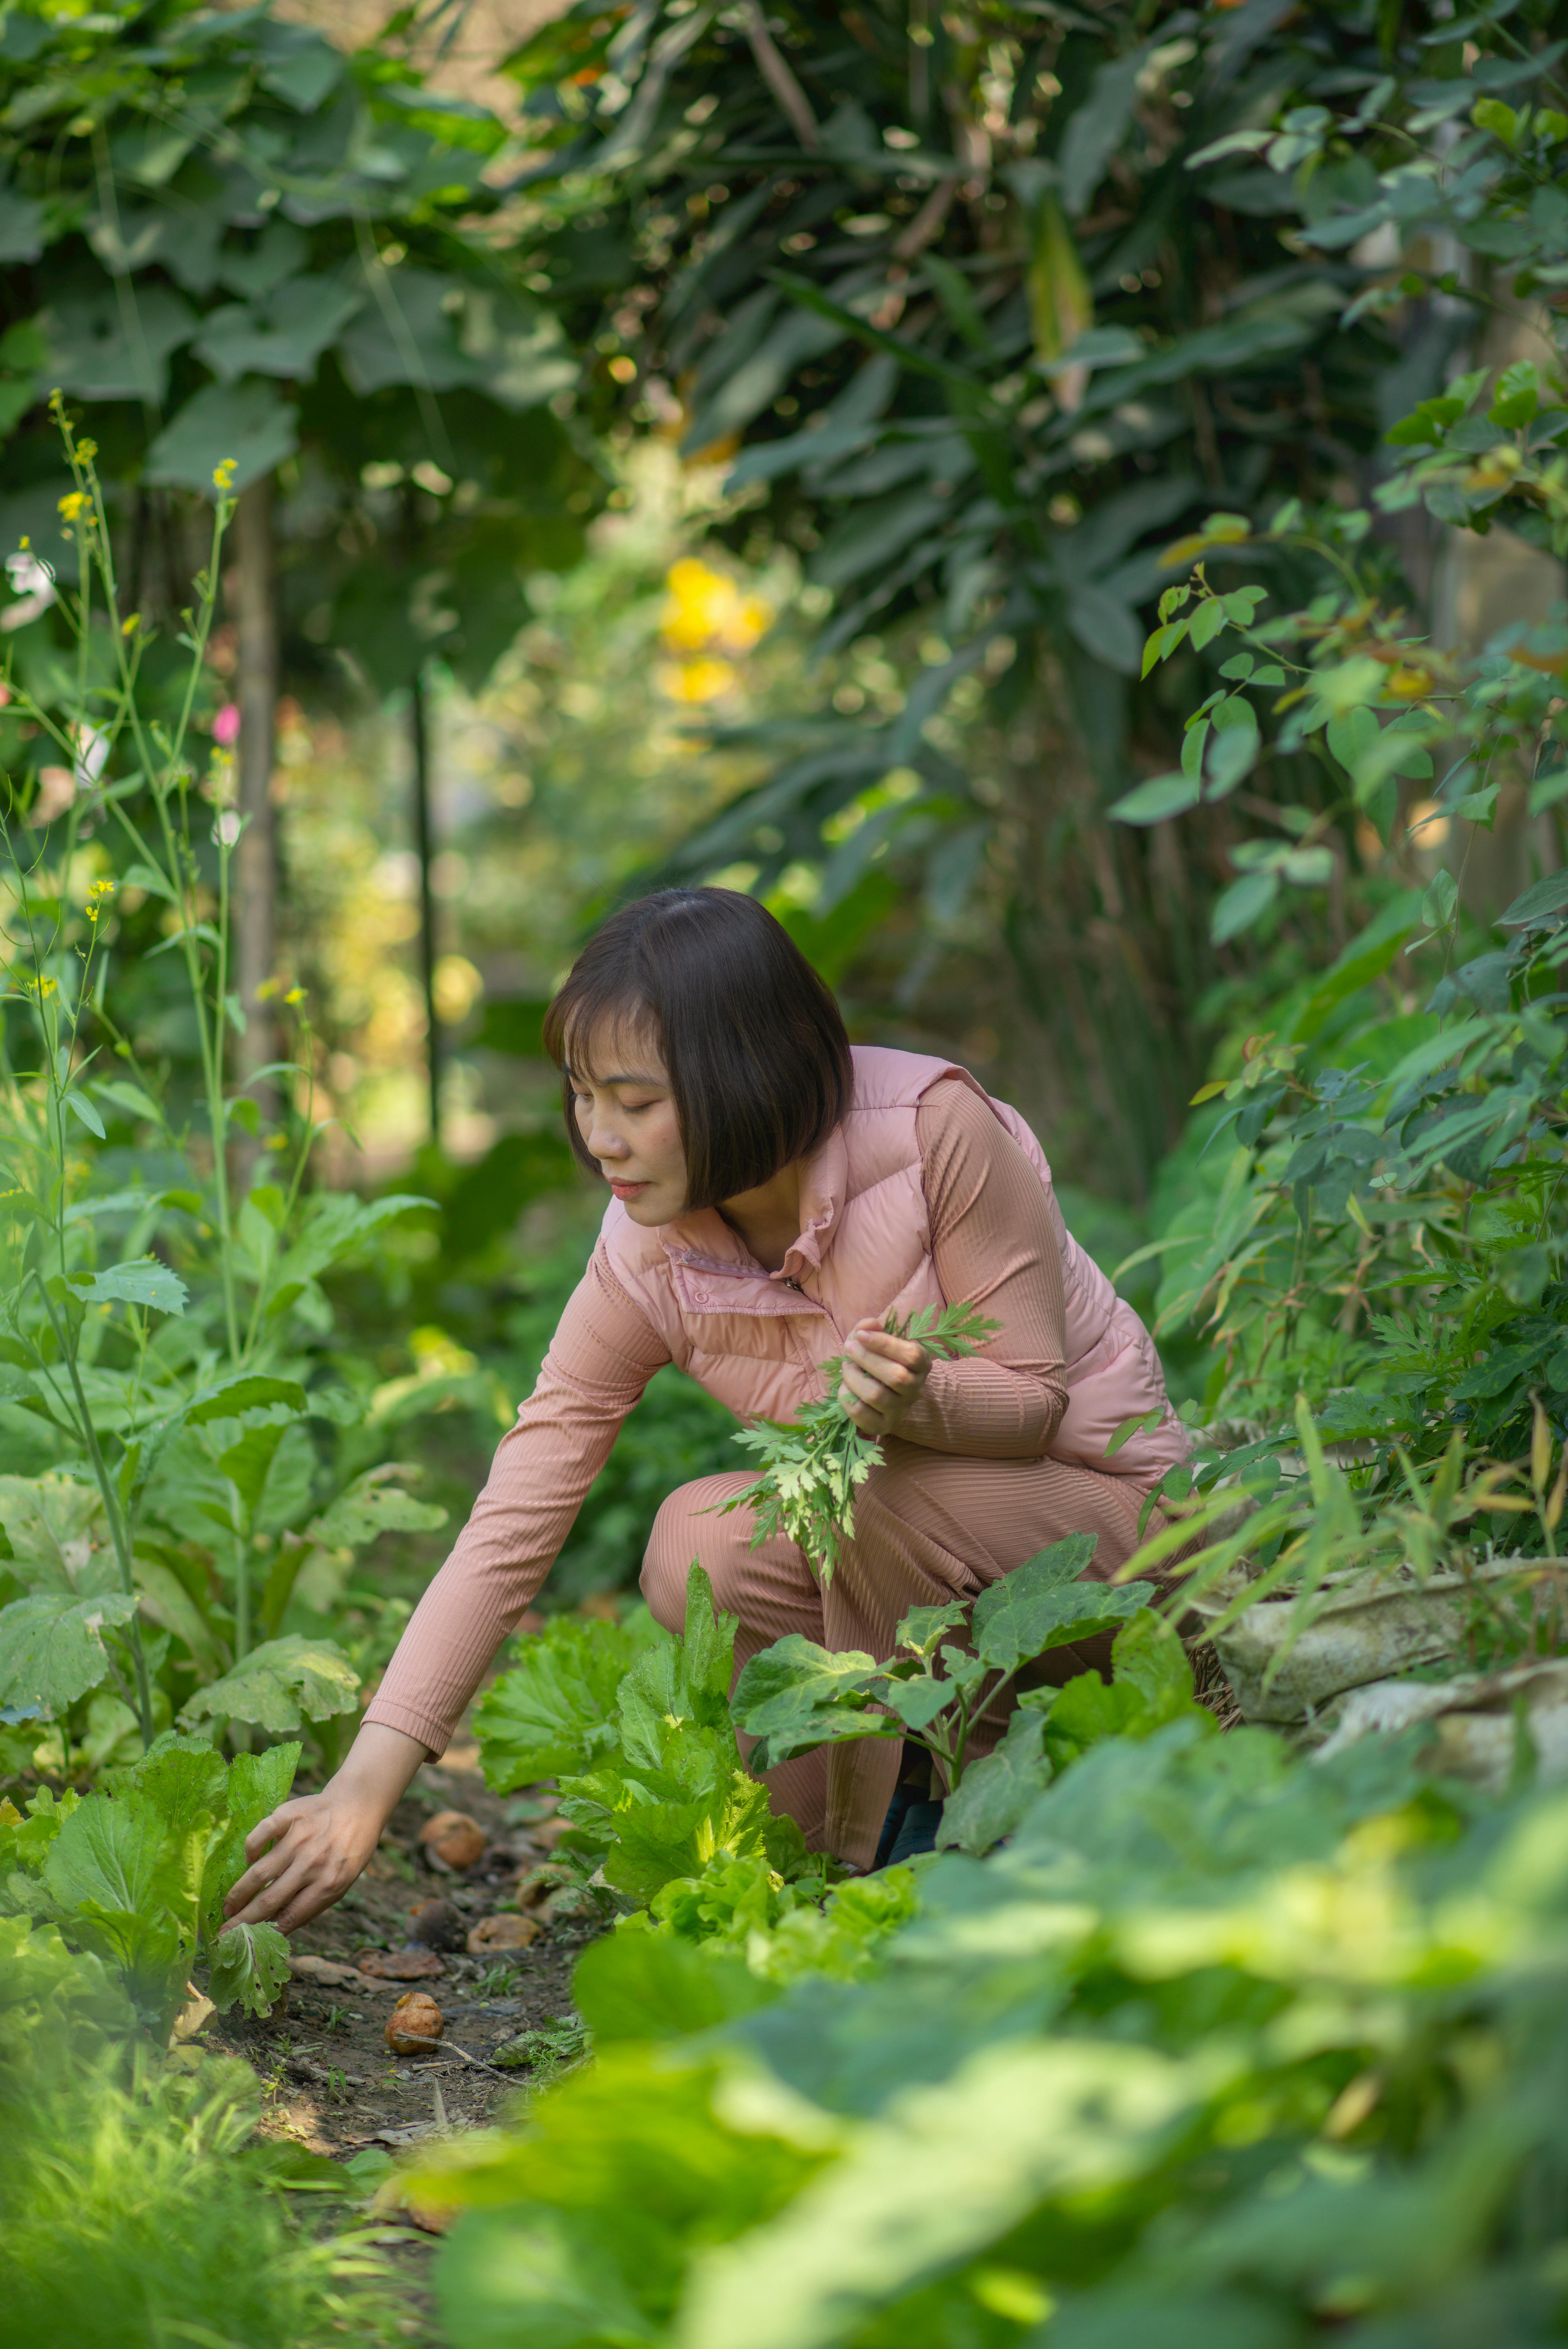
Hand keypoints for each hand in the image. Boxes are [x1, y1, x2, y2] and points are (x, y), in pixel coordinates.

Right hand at [222, 1722, 427, 1937]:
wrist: (359, 1805)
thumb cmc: (350, 1850)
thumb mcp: (342, 1883)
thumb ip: (312, 1905)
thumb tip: (277, 1928)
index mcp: (328, 1884)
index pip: (289, 1917)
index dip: (264, 1932)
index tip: (246, 1941)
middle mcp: (311, 1864)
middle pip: (269, 1899)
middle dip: (243, 1920)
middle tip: (224, 1931)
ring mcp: (298, 1839)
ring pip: (259, 1872)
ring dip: (239, 1893)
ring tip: (228, 1906)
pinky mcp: (289, 1816)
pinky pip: (260, 1834)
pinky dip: (251, 1848)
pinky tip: (249, 1859)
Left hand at [837, 1317, 932, 1438]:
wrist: (881, 1394)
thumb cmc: (879, 1361)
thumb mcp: (877, 1342)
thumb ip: (871, 1329)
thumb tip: (867, 1325)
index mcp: (922, 1365)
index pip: (911, 1355)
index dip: (884, 1343)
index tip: (861, 1335)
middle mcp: (916, 1390)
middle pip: (895, 1376)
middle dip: (866, 1359)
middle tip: (849, 1348)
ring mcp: (901, 1410)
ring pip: (876, 1395)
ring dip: (853, 1377)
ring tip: (846, 1367)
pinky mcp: (882, 1426)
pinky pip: (860, 1412)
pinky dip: (846, 1396)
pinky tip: (845, 1386)